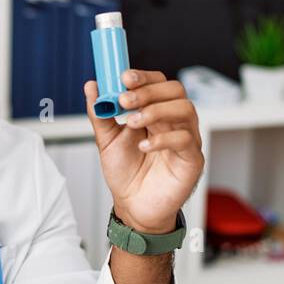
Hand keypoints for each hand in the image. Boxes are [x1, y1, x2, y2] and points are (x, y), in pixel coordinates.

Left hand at [84, 70, 203, 233]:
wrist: (133, 206)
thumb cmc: (125, 173)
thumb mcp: (106, 140)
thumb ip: (100, 114)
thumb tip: (91, 86)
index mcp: (155, 112)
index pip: (158, 83)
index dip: (143, 77)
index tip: (123, 77)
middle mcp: (174, 121)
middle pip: (174, 90)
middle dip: (147, 91)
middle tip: (124, 100)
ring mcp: (186, 139)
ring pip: (185, 109)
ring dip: (156, 110)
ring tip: (131, 122)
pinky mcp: (192, 159)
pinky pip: (185, 139)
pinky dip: (163, 139)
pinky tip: (143, 146)